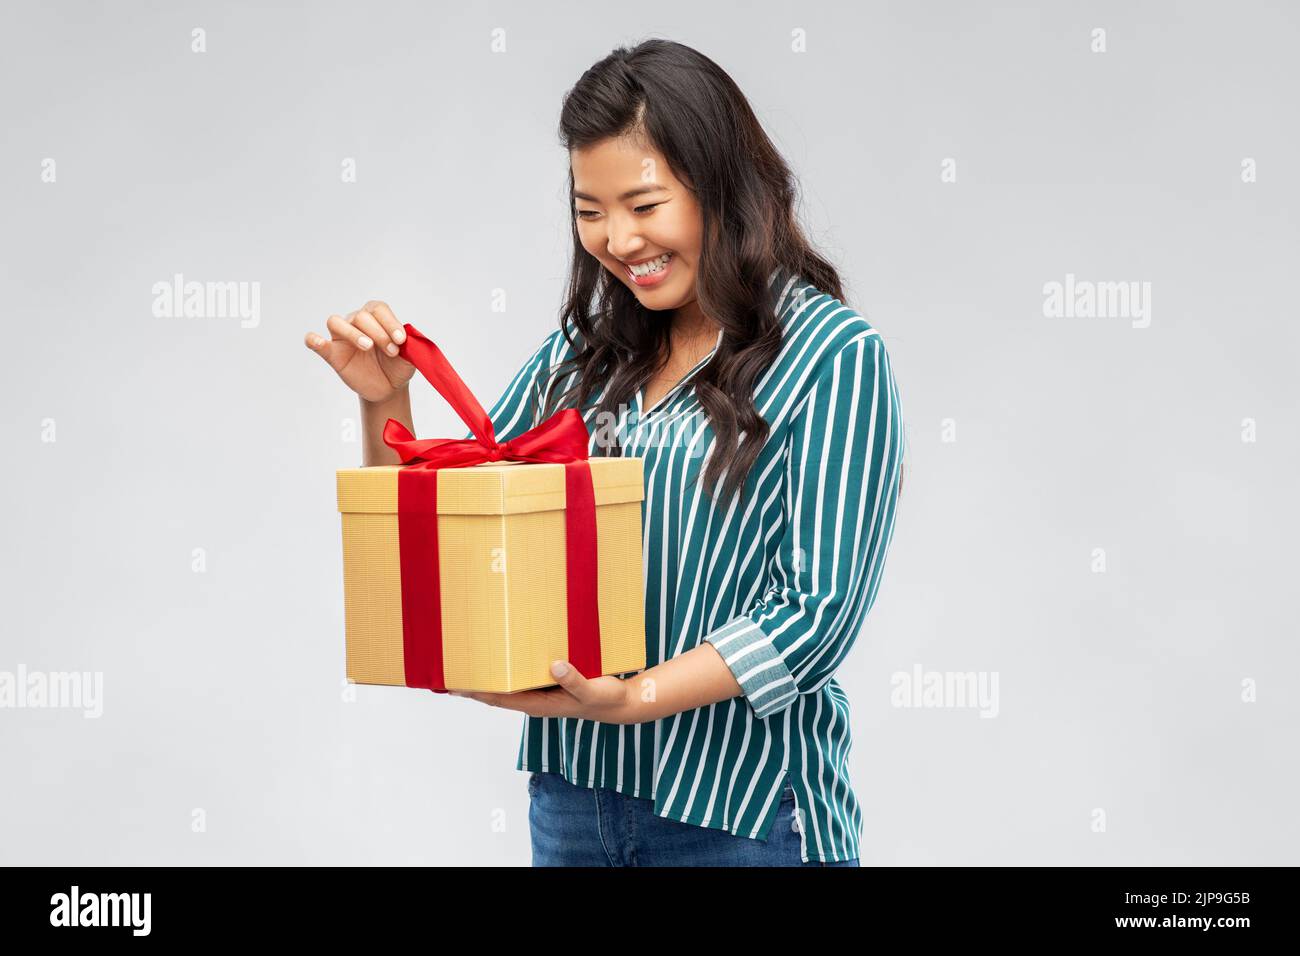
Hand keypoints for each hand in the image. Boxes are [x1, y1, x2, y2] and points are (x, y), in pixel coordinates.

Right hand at [304, 300, 417, 402]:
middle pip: (360, 316)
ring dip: (352, 333)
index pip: (378, 309)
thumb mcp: (410, 356)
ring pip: (336, 322)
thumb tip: (408, 338)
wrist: (389, 387)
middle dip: (379, 333)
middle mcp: (357, 322)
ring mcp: (342, 337)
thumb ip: (411, 344)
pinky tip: (317, 342)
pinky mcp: (332, 354)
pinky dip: (314, 340)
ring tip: (368, 347)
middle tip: (392, 351)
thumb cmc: (398, 365)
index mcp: (376, 317)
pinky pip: (315, 342)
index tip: (401, 340)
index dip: (390, 322)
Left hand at [449, 661, 634, 723]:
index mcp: (540, 704)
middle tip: (448, 667)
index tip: (455, 684)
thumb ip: (574, 681)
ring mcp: (540, 691)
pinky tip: (499, 653)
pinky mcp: (547, 682)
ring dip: (487, 674)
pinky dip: (506, 666)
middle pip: (496, 692)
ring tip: (465, 658)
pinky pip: (520, 674)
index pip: (500, 698)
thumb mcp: (592, 690)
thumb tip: (553, 666)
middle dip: (473, 683)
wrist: (620, 703)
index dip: (477, 691)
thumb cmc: (605, 699)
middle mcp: (535, 698)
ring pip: (506, 683)